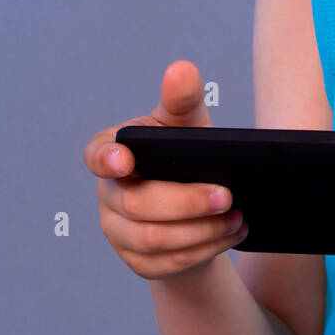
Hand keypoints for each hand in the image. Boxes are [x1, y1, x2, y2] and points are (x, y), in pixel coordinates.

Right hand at [83, 59, 248, 279]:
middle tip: (228, 196)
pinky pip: (168, 264)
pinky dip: (205, 250)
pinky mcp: (138, 262)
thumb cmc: (188, 152)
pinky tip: (233, 233)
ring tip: (237, 216)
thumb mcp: (189, 125)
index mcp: (113, 153)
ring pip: (155, 240)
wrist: (197, 205)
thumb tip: (181, 70)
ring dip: (201, 230)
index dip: (106, 159)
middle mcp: (109, 194)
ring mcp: (119, 232)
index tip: (125, 159)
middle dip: (187, 203)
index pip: (97, 155)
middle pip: (139, 205)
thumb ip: (183, 100)